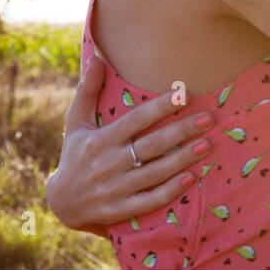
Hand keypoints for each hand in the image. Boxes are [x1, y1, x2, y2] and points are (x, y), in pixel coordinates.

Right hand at [45, 57, 215, 233]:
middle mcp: (108, 163)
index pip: (137, 120)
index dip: (161, 107)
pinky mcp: (120, 210)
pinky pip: (150, 200)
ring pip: (156, 172)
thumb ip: (87, 91)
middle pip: (152, 145)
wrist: (60, 202)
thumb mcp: (76, 122)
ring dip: (183, 158)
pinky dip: (171, 190)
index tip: (185, 95)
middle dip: (182, 131)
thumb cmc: (74, 154)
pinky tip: (191, 177)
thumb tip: (97, 58)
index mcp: (100, 140)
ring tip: (207, 144)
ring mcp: (115, 189)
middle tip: (209, 119)